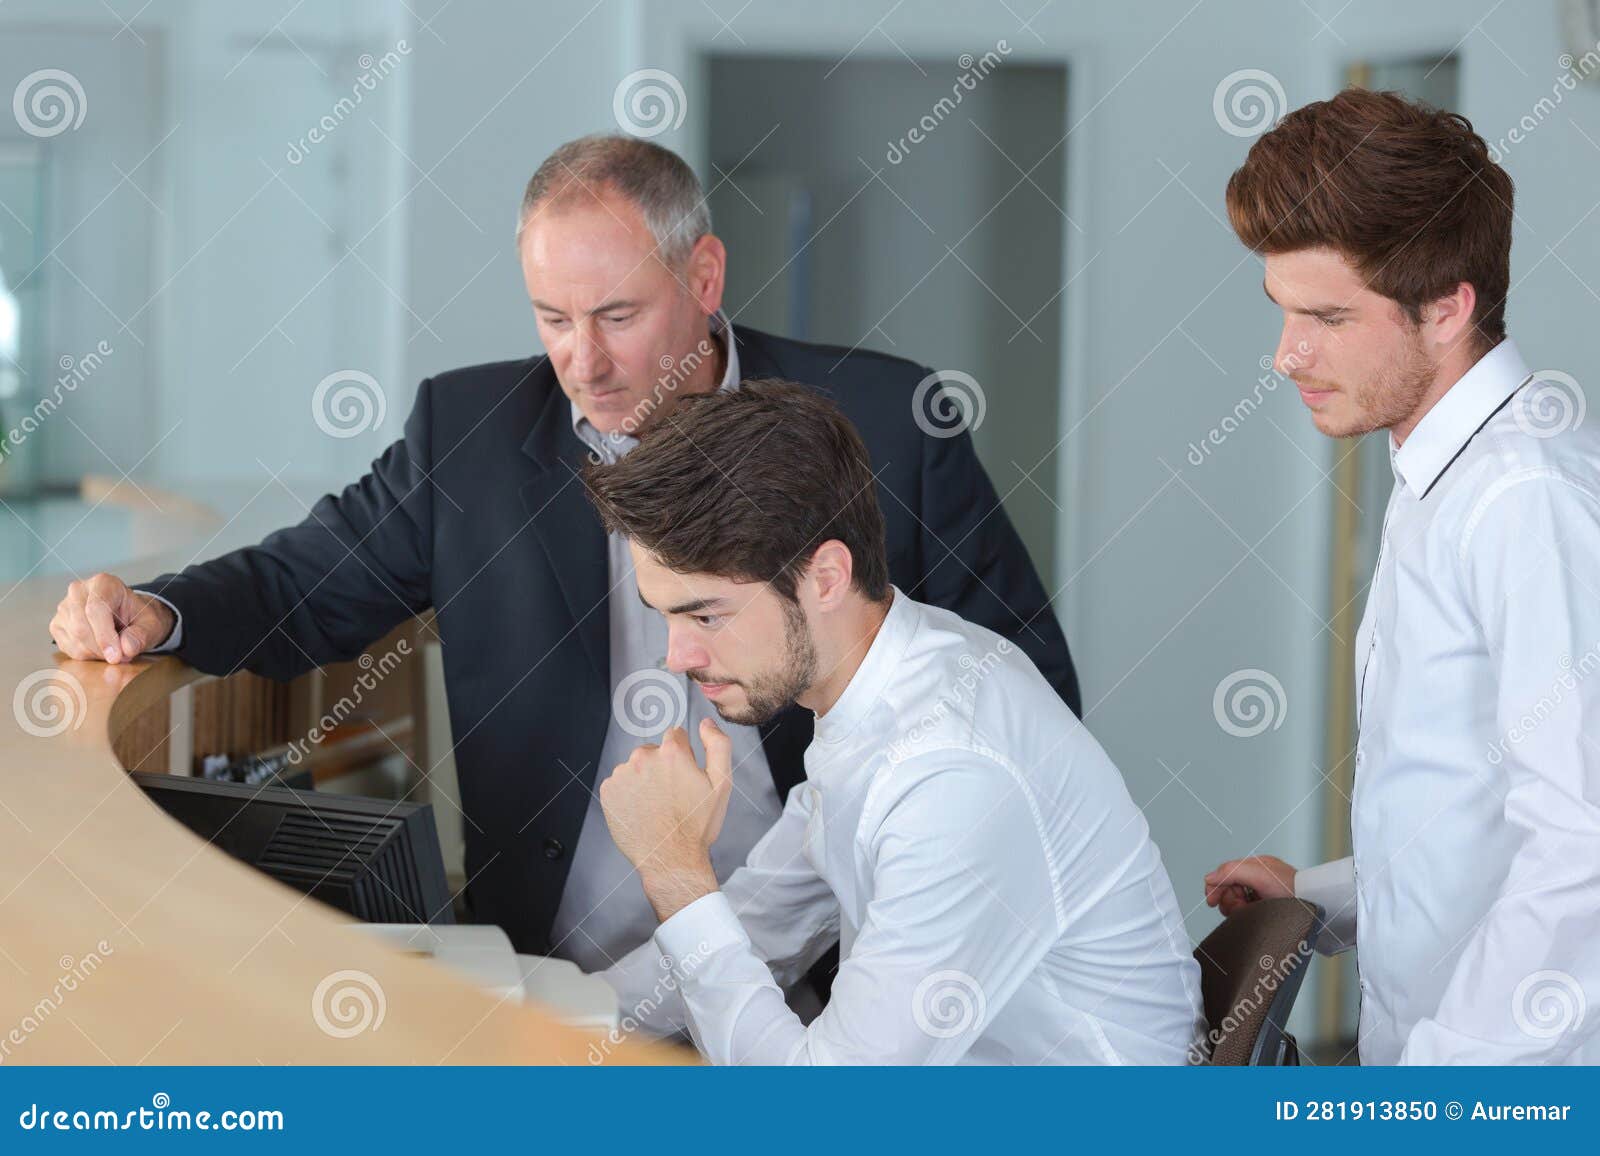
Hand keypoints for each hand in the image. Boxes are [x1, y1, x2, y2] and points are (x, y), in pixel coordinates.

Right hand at [49, 573, 174, 663]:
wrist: (128, 617)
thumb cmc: (139, 618)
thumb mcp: (151, 625)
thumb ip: (142, 635)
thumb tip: (127, 647)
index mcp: (103, 583)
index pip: (96, 609)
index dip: (105, 636)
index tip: (116, 656)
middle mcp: (78, 591)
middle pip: (81, 626)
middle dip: (102, 648)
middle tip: (121, 657)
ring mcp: (64, 608)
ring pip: (74, 639)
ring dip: (96, 654)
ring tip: (114, 650)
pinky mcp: (57, 625)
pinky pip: (68, 648)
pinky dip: (86, 656)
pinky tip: (100, 650)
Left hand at [598, 719, 732, 920]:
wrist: (670, 860)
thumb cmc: (696, 826)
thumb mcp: (721, 784)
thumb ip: (718, 745)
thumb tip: (706, 724)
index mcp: (671, 752)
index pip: (675, 735)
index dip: (684, 756)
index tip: (685, 777)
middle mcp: (642, 757)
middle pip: (654, 751)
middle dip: (662, 767)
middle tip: (672, 796)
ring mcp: (622, 774)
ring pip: (636, 768)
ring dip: (644, 780)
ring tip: (656, 806)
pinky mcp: (608, 791)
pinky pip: (620, 784)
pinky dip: (629, 794)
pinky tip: (641, 811)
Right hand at [1204, 855, 1296, 915]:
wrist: (1314, 907)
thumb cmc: (1293, 890)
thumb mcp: (1259, 874)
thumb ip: (1231, 871)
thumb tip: (1209, 878)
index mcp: (1255, 866)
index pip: (1224, 874)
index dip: (1215, 887)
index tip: (1212, 901)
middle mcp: (1258, 879)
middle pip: (1228, 889)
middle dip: (1229, 900)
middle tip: (1240, 906)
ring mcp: (1262, 895)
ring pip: (1235, 902)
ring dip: (1237, 909)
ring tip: (1249, 911)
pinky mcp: (1266, 909)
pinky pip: (1246, 912)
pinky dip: (1245, 915)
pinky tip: (1253, 916)